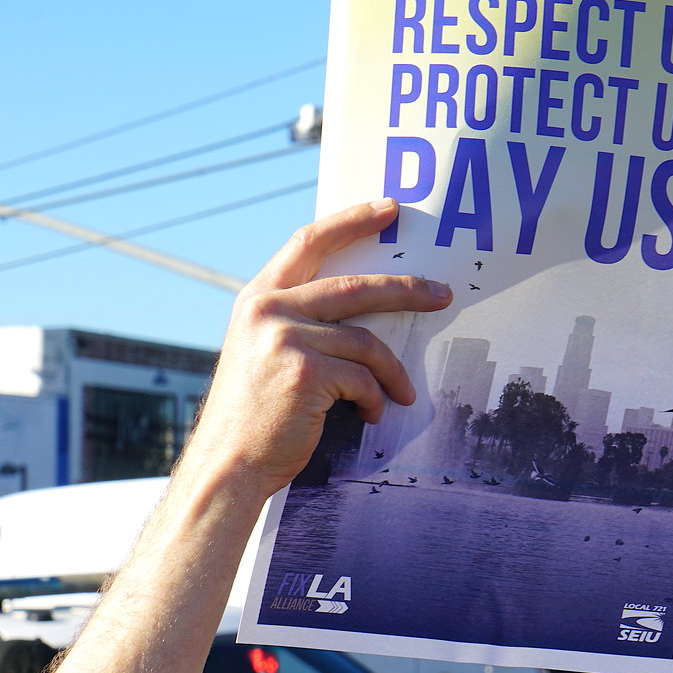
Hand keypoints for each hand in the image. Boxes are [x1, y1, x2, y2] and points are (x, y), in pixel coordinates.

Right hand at [195, 198, 441, 496]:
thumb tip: (359, 312)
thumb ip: (299, 322)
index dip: (351, 221)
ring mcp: (284, 338)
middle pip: (354, 286)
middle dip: (406, 289)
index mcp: (258, 298)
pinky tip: (372, 415)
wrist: (229, 463)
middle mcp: (268, 310)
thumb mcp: (265, 352)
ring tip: (404, 392)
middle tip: (443, 293)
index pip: (310, 241)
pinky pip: (362, 378)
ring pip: (366, 341)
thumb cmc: (256, 415)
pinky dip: (375, 399)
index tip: (389, 209)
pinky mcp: (304, 372)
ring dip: (393, 370)